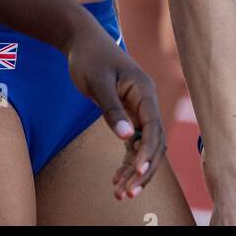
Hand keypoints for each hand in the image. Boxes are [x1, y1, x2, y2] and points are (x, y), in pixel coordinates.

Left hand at [64, 24, 167, 199]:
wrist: (81, 41)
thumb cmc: (90, 57)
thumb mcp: (98, 83)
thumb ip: (112, 110)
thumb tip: (127, 138)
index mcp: (145, 91)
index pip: (154, 127)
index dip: (148, 152)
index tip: (138, 173)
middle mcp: (146, 102)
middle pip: (154, 142)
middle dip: (144, 169)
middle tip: (128, 194)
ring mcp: (139, 109)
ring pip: (144, 146)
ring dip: (135, 170)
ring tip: (121, 194)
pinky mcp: (128, 114)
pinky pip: (133, 143)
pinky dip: (127, 161)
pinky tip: (117, 179)